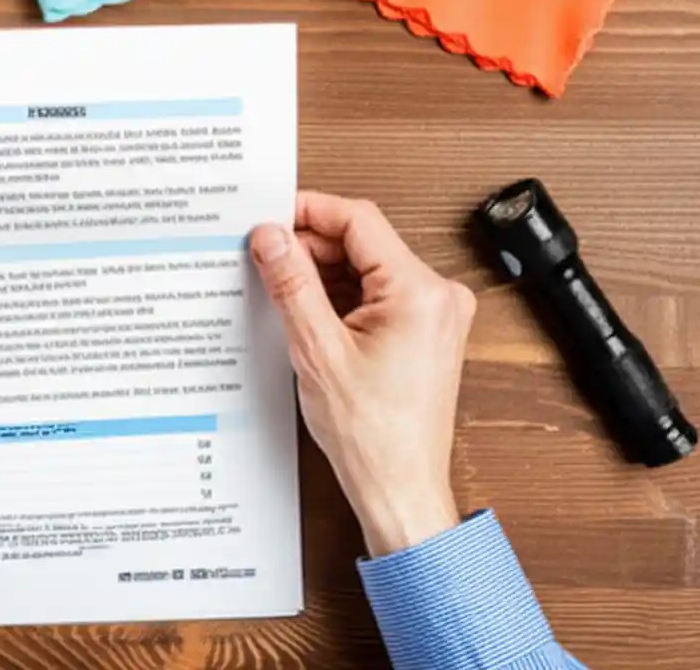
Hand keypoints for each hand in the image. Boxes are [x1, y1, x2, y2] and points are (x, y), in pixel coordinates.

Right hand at [250, 193, 476, 556]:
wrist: (400, 488)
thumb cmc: (373, 436)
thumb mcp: (317, 351)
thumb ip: (291, 284)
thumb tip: (270, 237)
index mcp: (420, 292)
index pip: (359, 221)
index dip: (308, 211)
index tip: (270, 215)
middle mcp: (437, 296)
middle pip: (362, 243)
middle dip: (309, 247)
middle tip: (262, 257)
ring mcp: (433, 315)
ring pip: (365, 269)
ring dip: (321, 274)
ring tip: (279, 292)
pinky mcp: (422, 332)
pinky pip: (375, 295)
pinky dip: (338, 298)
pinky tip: (305, 313)